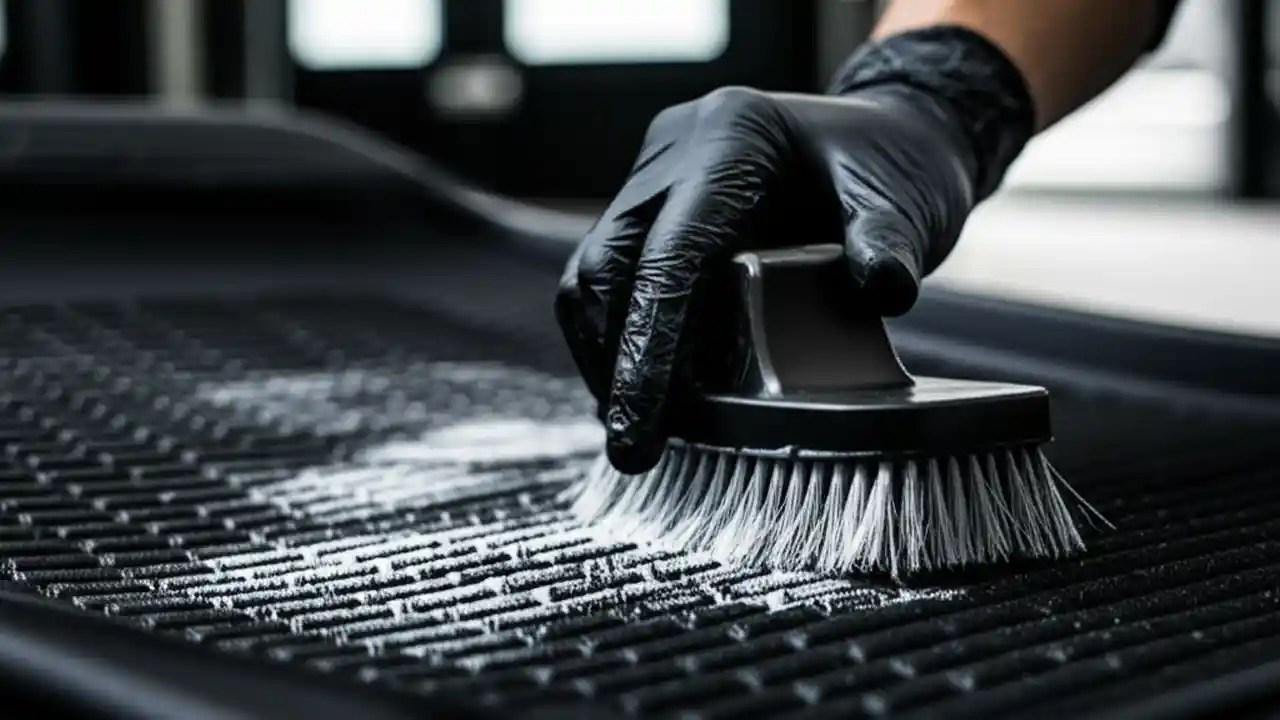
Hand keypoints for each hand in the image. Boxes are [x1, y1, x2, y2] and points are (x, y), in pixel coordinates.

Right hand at [556, 84, 983, 473]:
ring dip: (607, 352)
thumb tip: (882, 291)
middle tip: (633, 446)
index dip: (647, 345)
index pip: (668, 254)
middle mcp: (675, 153)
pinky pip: (611, 275)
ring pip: (594, 272)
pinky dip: (620, 335)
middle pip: (607, 264)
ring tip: (638, 426)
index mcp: (730, 139)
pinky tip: (647, 387)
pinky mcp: (651, 207)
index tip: (639, 426)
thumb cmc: (892, 164)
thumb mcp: (905, 198)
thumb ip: (888, 241)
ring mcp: (655, 177)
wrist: (885, 133)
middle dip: (612, 361)